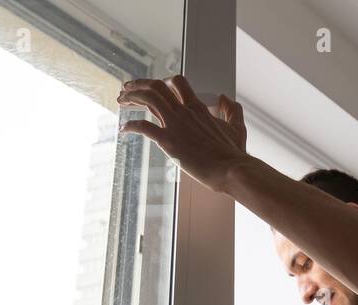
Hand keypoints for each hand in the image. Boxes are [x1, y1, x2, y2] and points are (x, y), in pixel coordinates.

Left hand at [117, 74, 248, 193]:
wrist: (231, 169)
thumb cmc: (233, 154)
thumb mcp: (236, 127)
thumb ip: (232, 110)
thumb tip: (225, 98)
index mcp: (198, 107)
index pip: (177, 83)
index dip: (162, 82)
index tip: (152, 87)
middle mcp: (184, 111)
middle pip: (157, 86)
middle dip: (140, 84)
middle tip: (128, 88)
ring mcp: (175, 124)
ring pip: (148, 99)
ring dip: (131, 97)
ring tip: (121, 100)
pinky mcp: (168, 141)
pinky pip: (143, 126)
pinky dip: (130, 125)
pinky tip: (123, 129)